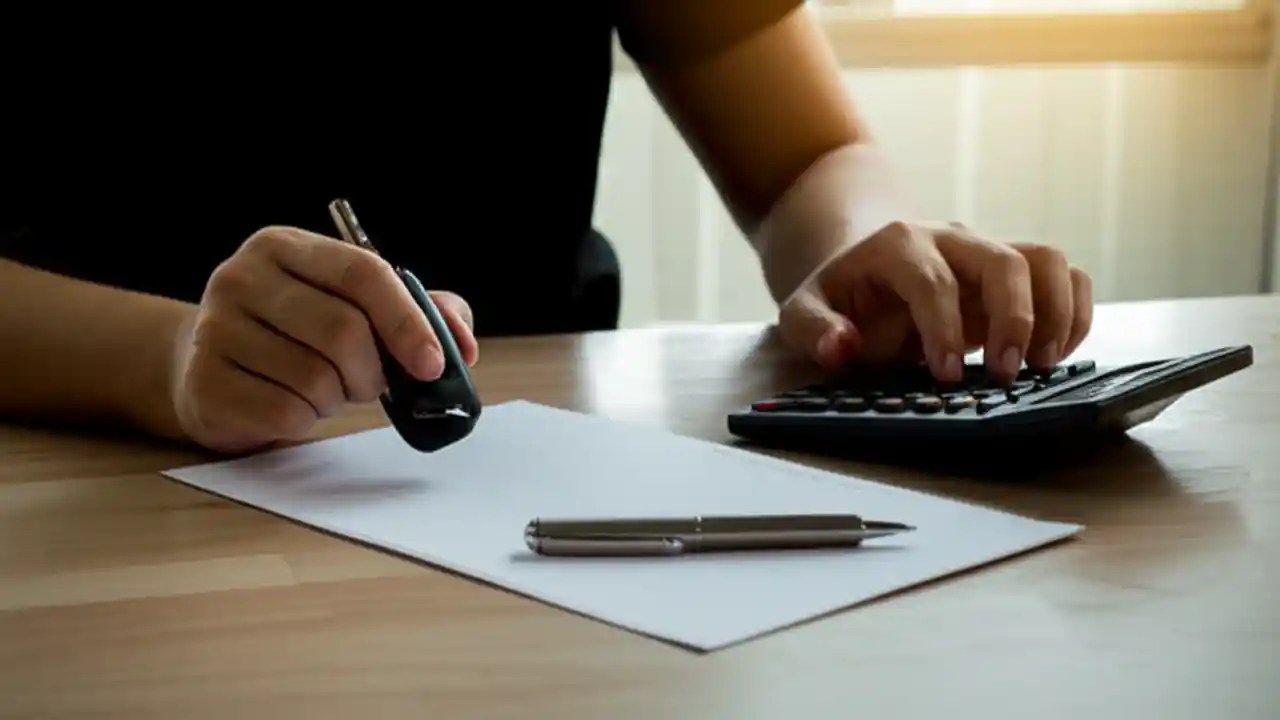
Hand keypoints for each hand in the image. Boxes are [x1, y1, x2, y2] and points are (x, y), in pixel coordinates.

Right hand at [169, 226, 478, 452]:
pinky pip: (286, 413)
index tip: (433, 363)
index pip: (362, 272)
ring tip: (323, 388)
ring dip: (338, 397)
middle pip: (344, 330)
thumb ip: (420, 312)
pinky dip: (307, 420)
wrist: (204, 368)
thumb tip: (463, 347)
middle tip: (371, 382)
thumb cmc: (296, 335)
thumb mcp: (353, 308)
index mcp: (284, 247)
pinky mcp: (205, 382)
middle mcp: (241, 277)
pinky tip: (293, 406)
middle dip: (373, 370)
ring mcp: (216, 328)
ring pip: (316, 378)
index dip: (407, 320)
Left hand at [778, 221, 1092, 383]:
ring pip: (1044, 258)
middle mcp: (951, 240)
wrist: (864, 272)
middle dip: (1013, 318)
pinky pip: (1065, 274)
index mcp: (897, 246)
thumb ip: (815, 330)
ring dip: (1056, 312)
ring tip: (1043, 366)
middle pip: (1002, 260)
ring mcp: (987, 252)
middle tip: (1007, 374)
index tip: (947, 375)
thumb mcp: (805, 313)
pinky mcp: (1015, 272)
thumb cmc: (839, 299)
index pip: (932, 281)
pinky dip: (1075, 311)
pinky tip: (1058, 355)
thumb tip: (841, 347)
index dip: (944, 328)